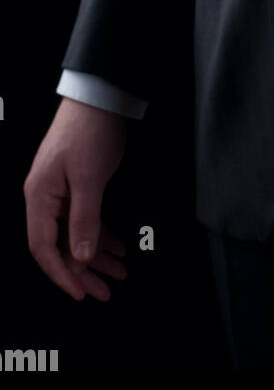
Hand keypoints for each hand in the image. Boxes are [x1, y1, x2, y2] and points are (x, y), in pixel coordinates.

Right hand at [24, 97, 127, 300]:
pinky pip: (84, 219)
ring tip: (118, 272)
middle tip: (104, 290)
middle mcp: (45, 197)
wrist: (100, 97)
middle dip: (83, 271)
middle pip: (60, 246)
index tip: (81, 292)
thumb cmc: (90, 130)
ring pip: (74, 235)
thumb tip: (82, 256)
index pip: (43, 248)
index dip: (62, 274)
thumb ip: (85, 219)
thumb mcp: (90, 178)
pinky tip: (116, 246)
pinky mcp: (75, 185)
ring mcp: (59, 191)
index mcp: (39, 196)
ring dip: (96, 255)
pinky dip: (100, 235)